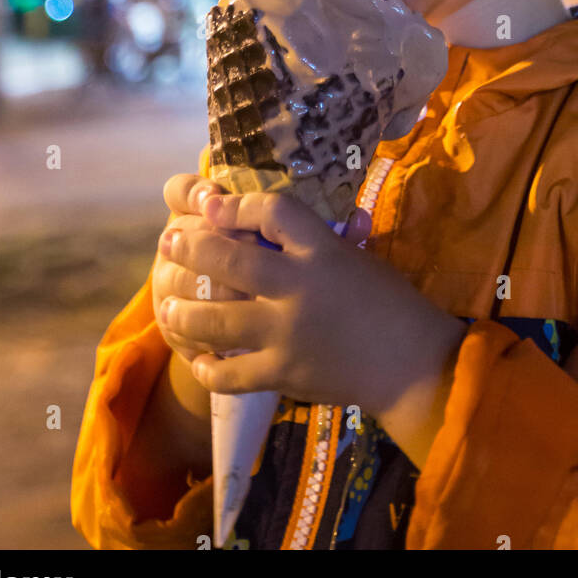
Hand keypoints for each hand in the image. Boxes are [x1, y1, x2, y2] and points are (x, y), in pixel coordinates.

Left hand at [156, 174, 464, 420]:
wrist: (410, 364)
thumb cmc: (388, 302)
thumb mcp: (356, 256)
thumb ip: (315, 239)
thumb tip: (269, 214)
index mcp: (322, 250)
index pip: (274, 210)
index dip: (239, 204)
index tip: (213, 204)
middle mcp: (299, 287)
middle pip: (231, 260)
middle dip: (192, 249)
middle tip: (169, 242)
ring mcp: (287, 333)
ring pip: (217, 320)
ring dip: (184, 312)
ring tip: (168, 306)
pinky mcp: (283, 373)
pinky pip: (230, 373)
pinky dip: (207, 368)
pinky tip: (196, 359)